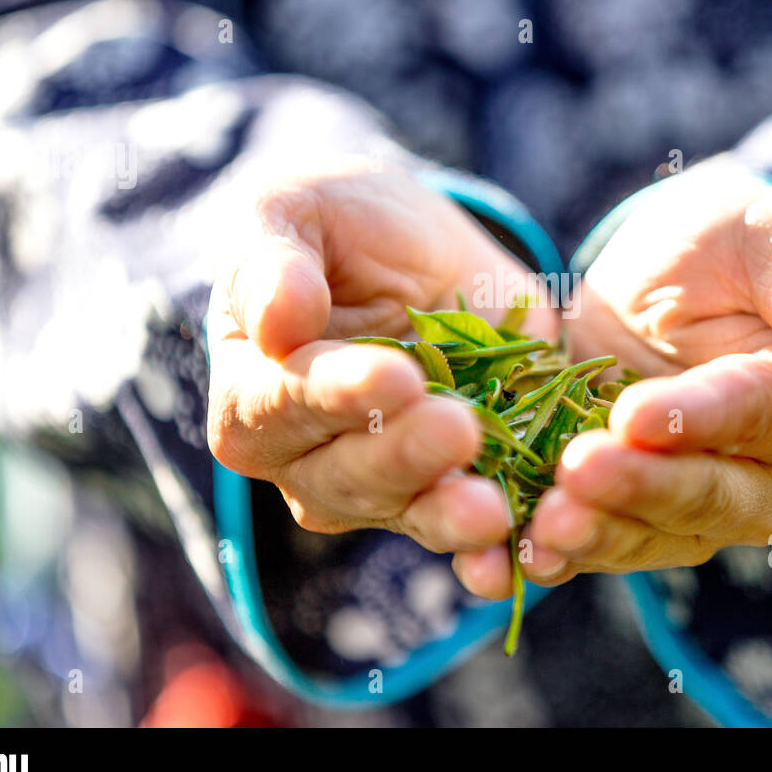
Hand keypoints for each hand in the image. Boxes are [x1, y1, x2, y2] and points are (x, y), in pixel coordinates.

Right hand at [206, 159, 557, 559]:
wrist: (418, 246)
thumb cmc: (338, 222)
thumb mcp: (295, 210)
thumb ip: (269, 261)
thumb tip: (275, 320)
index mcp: (253, 393)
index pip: (281, 407)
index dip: (336, 396)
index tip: (394, 377)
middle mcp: (307, 458)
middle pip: (346, 475)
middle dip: (403, 456)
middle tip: (458, 429)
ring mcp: (382, 484)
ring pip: (407, 512)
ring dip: (448, 514)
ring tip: (492, 510)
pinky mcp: (451, 486)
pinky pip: (466, 535)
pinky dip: (491, 555)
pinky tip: (518, 560)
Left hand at [450, 155, 771, 596]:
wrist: (655, 273)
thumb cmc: (726, 240)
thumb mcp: (770, 235)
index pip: (757, 417)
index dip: (699, 419)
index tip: (637, 414)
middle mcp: (764, 475)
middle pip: (707, 495)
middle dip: (640, 488)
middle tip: (575, 473)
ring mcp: (696, 506)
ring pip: (652, 535)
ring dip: (597, 533)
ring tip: (542, 525)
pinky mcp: (633, 515)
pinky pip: (603, 544)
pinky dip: (562, 554)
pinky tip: (518, 554)